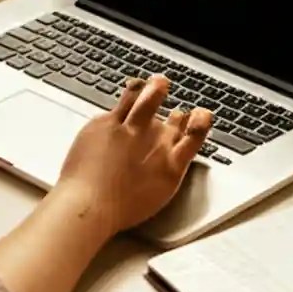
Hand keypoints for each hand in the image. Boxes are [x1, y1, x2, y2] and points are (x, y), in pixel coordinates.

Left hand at [55, 74, 212, 234]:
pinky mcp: (110, 122)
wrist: (90, 205)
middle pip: (175, 120)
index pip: (197, 135)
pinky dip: (133, 89)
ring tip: (159, 83)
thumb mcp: (156, 195)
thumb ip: (166, 172)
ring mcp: (134, 129)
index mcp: (173, 165)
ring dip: (157, 88)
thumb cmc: (119, 209)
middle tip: (177, 112)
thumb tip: (167, 161)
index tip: (202, 115)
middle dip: (178, 115)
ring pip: (152, 99)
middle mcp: (157, 143)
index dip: (201, 121)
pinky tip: (133, 86)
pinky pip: (126, 98)